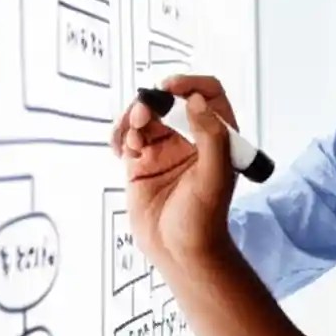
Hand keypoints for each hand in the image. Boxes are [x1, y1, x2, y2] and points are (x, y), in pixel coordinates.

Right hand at [111, 75, 238, 272]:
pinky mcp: (141, 163)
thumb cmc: (203, 219)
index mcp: (216, 137)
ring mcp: (164, 149)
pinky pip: (127, 136)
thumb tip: (196, 101)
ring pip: (145, 116)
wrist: (179, 251)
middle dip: (153, 101)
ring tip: (132, 138)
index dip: (191, 84)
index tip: (172, 88)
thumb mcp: (215, 176)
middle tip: (143, 115)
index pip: (208, 95)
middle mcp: (190, 139)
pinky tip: (121, 149)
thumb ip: (212, 136)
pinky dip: (120, 135)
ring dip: (133, 118)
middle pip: (169, 101)